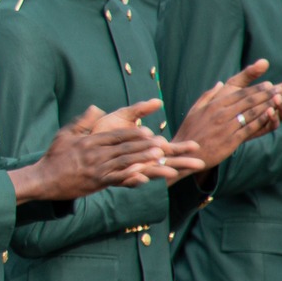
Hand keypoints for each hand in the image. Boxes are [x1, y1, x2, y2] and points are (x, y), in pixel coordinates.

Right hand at [11, 100, 173, 200]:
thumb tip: (96, 108)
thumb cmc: (54, 156)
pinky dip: (132, 176)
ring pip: (124, 163)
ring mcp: (97, 169)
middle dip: (145, 146)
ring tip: (160, 157)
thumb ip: (82, 122)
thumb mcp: (65, 134)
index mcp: (89, 142)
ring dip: (144, 159)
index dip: (133, 134)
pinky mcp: (97, 182)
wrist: (44, 179)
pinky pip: (118, 178)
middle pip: (124, 149)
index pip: (115, 136)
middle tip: (162, 143)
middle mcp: (95, 155)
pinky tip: (145, 175)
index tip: (147, 131)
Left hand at [89, 101, 205, 183]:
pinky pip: (126, 179)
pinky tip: (142, 177)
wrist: (81, 143)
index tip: (196, 146)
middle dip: (181, 162)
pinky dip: (134, 178)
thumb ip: (140, 109)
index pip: (168, 147)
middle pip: (165, 162)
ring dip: (161, 172)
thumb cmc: (104, 129)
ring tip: (174, 172)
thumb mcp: (123, 116)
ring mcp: (129, 169)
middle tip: (200, 163)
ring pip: (149, 172)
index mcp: (145, 146)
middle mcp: (141, 159)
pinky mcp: (114, 175)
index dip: (182, 147)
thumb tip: (158, 101)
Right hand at [173, 60, 281, 168]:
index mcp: (213, 105)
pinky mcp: (231, 140)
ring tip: (280, 99)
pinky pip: (249, 128)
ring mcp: (227, 127)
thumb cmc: (189, 132)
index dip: (256, 88)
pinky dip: (262, 120)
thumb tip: (219, 84)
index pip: (239, 94)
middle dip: (266, 94)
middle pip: (248, 101)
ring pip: (251, 113)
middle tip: (280, 88)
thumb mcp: (194, 110)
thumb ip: (208, 96)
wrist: (185, 154)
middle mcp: (221, 114)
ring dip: (268, 104)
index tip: (268, 84)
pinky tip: (272, 115)